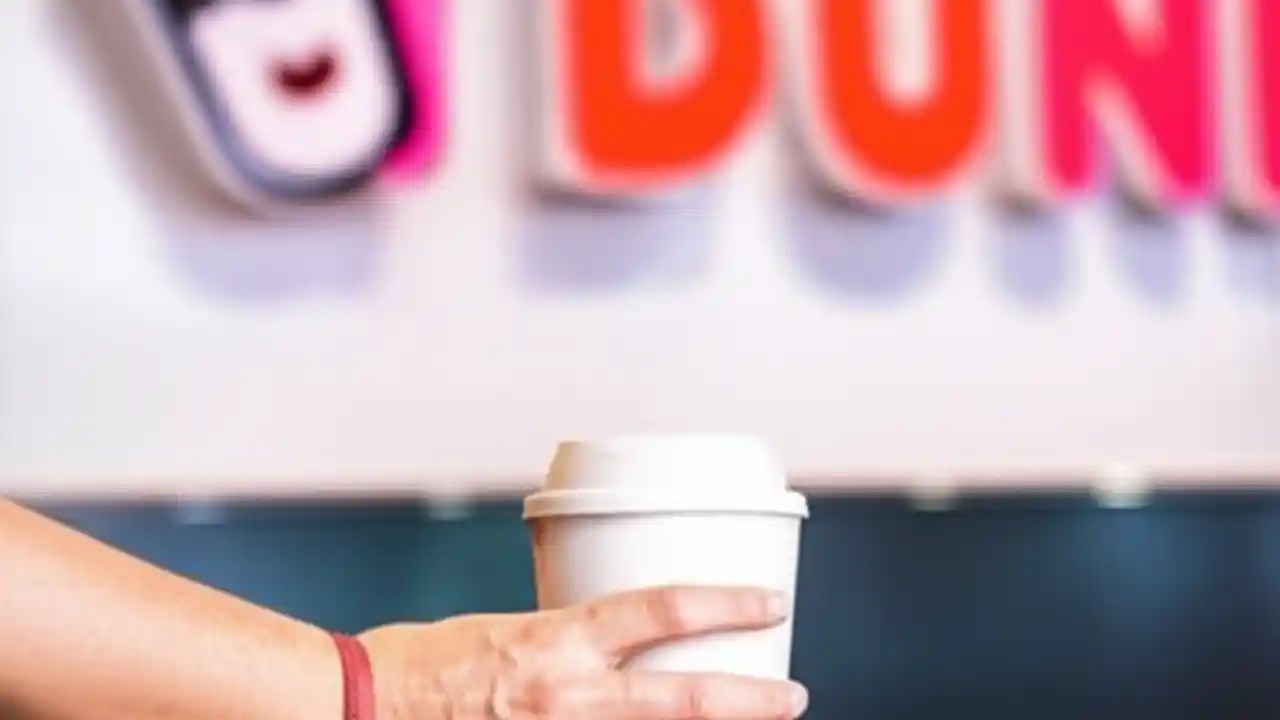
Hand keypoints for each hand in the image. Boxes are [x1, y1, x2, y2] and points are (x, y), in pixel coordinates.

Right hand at [359, 586, 806, 719]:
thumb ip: (564, 642)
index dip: (726, 605)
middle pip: (685, 697)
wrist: (361, 706)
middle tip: (793, 694)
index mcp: (559, 639)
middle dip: (750, 698)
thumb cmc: (424, 661)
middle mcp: (570, 693)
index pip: (663, 611)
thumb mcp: (508, 630)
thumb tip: (603, 650)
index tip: (768, 602)